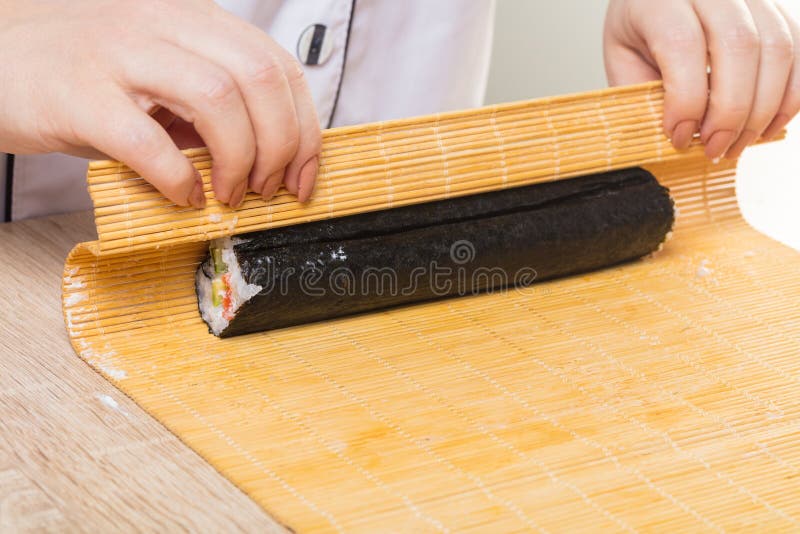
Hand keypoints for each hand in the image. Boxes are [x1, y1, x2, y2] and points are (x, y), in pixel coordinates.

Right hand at [0, 0, 321, 206]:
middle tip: (267, 189)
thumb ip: (216, 104)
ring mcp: (119, 54)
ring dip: (238, 161)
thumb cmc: (90, 76)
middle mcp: (163, 23)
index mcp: (193, 19)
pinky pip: (148, 141)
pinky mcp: (78, 94)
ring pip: (216, 99)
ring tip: (229, 195)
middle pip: (258, 78)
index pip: (277, 65)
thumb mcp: (163, 77)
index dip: (305, 128)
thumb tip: (274, 159)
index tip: (304, 176)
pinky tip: (183, 196)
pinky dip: (179, 178)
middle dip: (281, 146)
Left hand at [604, 0, 798, 159]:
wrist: (657, 1)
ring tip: (736, 145)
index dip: (685, 100)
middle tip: (714, 149)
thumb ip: (642, 94)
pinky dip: (788, 97)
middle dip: (730, 112)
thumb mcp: (623, 62)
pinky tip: (764, 128)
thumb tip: (675, 140)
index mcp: (660, 1)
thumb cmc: (639, 35)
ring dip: (763, 110)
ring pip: (776, 48)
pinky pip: (798, 50)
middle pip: (738, 45)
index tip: (679, 137)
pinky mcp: (777, 10)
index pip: (682, 44)